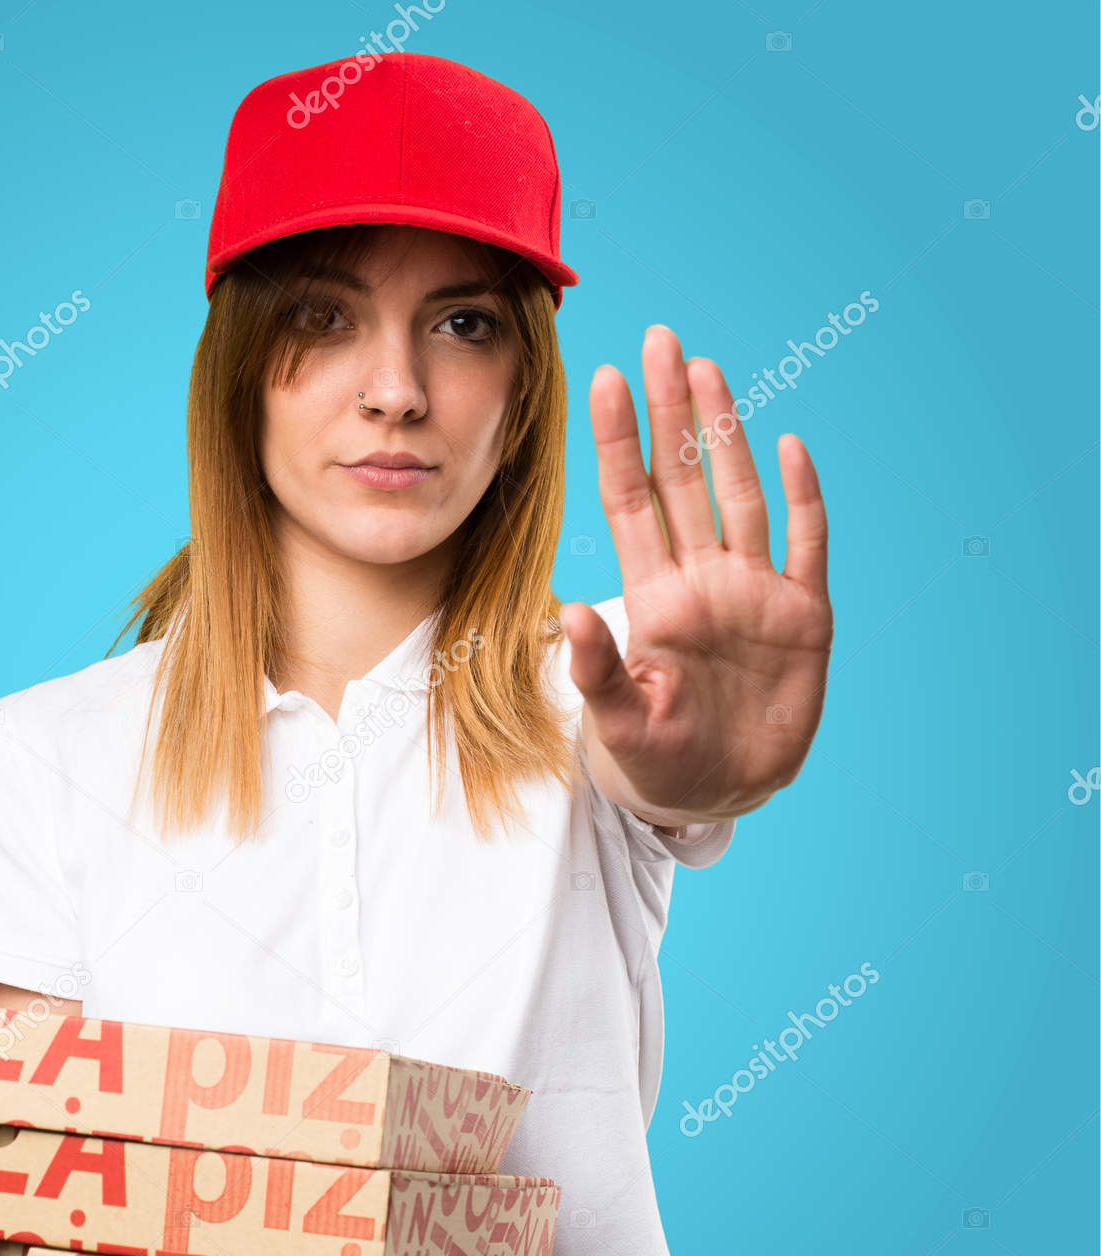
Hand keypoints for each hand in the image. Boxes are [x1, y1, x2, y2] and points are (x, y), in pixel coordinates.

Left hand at [560, 324, 831, 824]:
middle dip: (670, 412)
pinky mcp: (803, 616)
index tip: (603, 380)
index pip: (630, 502)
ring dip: (727, 434)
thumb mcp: (619, 722)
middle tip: (658, 340)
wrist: (716, 794)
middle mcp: (702, 579)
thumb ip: (597, 670)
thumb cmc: (656, 760)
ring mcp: (754, 592)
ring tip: (705, 370)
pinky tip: (791, 446)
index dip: (618, 442)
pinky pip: (805, 545)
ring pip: (740, 495)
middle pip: (683, 479)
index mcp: (655, 597)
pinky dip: (802, 498)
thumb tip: (571, 612)